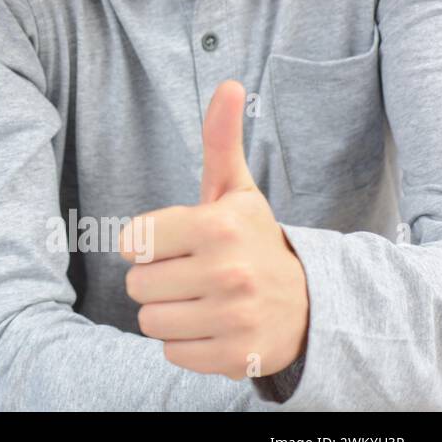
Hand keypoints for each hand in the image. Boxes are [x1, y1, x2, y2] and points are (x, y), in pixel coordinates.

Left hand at [118, 80, 308, 379]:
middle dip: (157, 279)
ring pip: (149, 321)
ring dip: (168, 313)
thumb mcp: (235, 191)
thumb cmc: (251, 239)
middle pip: (136, 285)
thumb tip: (228, 84)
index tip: (177, 242)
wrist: (310, 302)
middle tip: (193, 273)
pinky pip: (170, 352)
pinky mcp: (236, 357)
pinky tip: (214, 326)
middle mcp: (228, 272)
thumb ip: (220, 140)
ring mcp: (234, 318)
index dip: (147, 243)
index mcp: (217, 226)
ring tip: (202, 299)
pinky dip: (186, 343)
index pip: (132, 241)